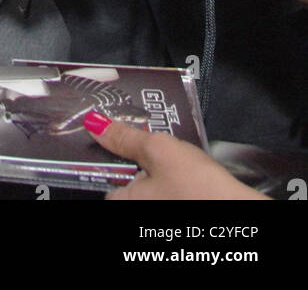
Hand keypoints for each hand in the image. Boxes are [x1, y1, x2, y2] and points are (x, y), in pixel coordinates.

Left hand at [83, 113, 267, 200]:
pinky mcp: (184, 205)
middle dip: (137, 157)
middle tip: (150, 135)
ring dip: (157, 163)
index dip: (113, 155)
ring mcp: (163, 210)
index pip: (106, 178)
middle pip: (129, 178)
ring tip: (169, 143)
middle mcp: (140, 211)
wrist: (239, 210)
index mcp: (126, 204)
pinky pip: (168, 189)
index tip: (119, 134)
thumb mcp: (158, 151)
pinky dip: (172, 174)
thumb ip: (124, 137)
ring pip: (151, 183)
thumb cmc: (198, 187)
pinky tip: (184, 161)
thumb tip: (95, 123)